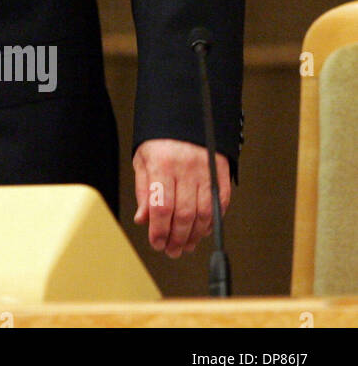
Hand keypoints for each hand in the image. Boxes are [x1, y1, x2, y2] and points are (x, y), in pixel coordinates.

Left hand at [132, 138, 231, 257]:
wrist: (185, 115)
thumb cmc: (160, 139)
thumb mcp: (143, 160)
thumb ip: (144, 191)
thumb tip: (143, 219)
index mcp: (162, 165)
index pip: (161, 207)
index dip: (159, 230)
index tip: (156, 243)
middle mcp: (186, 169)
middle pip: (184, 215)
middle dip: (177, 238)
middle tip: (171, 250)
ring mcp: (206, 171)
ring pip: (204, 213)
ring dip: (195, 235)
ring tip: (185, 245)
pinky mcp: (222, 173)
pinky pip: (220, 203)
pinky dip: (212, 221)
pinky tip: (202, 230)